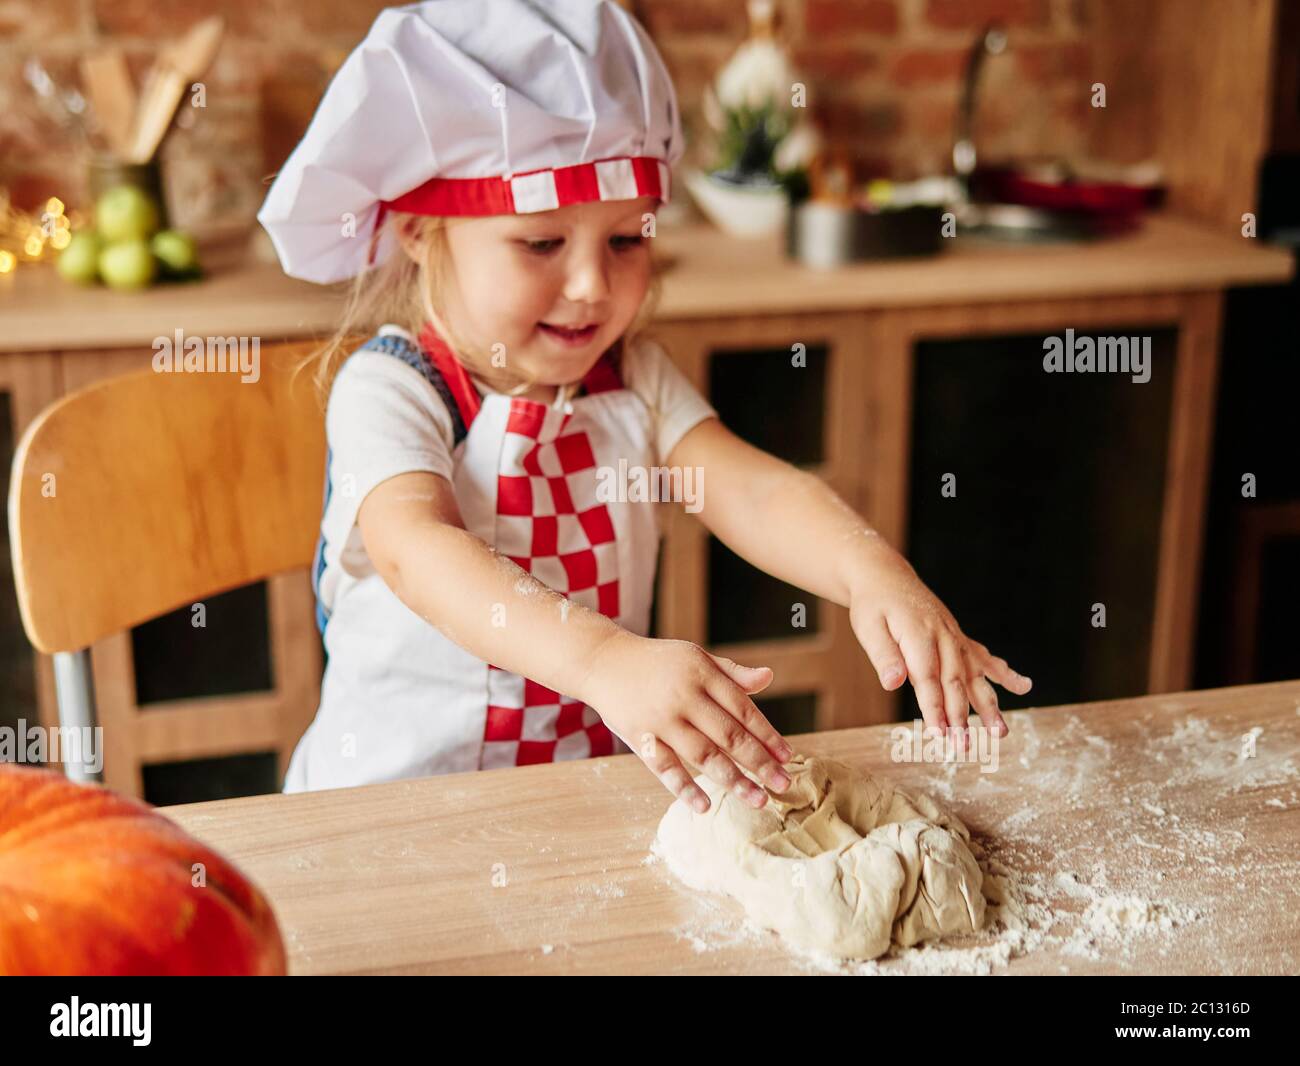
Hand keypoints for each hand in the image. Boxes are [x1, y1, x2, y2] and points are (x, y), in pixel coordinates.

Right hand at [575, 631, 791, 812]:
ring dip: (733, 780)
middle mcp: (684, 697)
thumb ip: (732, 673)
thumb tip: (769, 677)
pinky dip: (685, 788)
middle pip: (729, 735)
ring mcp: (662, 719)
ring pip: (704, 755)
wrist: (604, 660)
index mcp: (702, 674)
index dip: (767, 734)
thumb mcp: (695, 657)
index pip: (743, 709)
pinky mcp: (640, 737)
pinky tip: (705, 805)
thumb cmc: (657, 661)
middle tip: (783, 784)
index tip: (787, 756)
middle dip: (759, 762)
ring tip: (758, 800)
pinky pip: (665, 768)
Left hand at [847, 545, 1030, 744]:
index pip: (928, 679)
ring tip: (1001, 732)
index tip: (940, 735)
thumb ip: (883, 655)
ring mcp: (955, 637)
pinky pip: (985, 657)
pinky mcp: (959, 637)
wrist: (886, 577)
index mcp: (918, 636)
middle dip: (962, 718)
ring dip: (989, 704)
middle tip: (965, 747)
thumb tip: (894, 683)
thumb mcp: (868, 627)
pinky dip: (1004, 672)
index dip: (935, 709)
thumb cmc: (873, 605)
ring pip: (975, 675)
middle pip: (955, 683)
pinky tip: (1024, 686)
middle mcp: (943, 637)